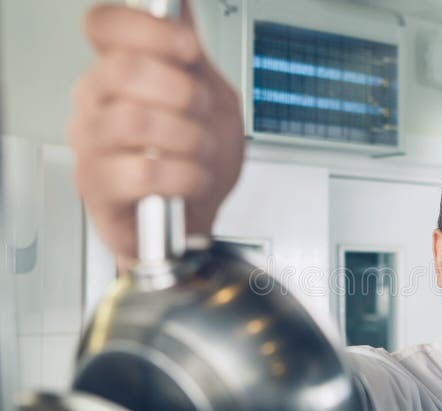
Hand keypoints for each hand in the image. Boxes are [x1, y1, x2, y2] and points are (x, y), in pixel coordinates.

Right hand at [69, 0, 243, 263]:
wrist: (197, 220)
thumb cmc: (197, 161)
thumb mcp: (210, 102)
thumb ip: (193, 59)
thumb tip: (180, 4)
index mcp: (118, 73)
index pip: (104, 25)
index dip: (149, 29)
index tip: (189, 49)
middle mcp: (95, 103)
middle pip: (123, 70)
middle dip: (183, 93)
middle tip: (200, 114)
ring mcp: (91, 146)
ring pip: (136, 121)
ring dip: (189, 139)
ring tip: (201, 153)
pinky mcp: (98, 190)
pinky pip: (142, 172)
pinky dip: (183, 176)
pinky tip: (191, 180)